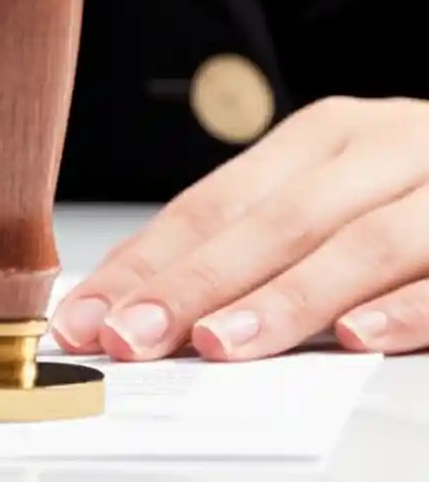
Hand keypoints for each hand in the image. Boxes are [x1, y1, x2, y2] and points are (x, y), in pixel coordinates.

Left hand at [51, 96, 428, 360]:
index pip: (211, 204)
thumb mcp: (328, 195)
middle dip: (191, 284)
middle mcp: (381, 148)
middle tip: (130, 336)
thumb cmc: (417, 190)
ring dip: (283, 299)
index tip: (86, 315)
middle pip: (271, 222)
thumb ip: (253, 242)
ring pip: (357, 242)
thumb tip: (140, 300)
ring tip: (219, 343)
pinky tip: (358, 337)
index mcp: (321, 138)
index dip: (144, 262)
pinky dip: (409, 305)